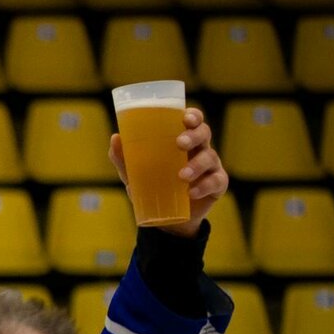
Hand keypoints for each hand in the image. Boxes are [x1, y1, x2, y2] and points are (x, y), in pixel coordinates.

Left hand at [107, 107, 226, 240]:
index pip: (192, 121)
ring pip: (210, 157)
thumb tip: (116, 137)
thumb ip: (124, 158)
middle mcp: (199, 149)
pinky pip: (216, 181)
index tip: (185, 118)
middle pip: (204, 133)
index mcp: (182, 140)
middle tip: (180, 143)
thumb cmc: (152, 186)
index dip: (193, 115)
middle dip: (194, 136)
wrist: (166, 217)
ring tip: (182, 176)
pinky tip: (191, 192)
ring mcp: (211, 166)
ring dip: (196, 164)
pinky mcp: (217, 184)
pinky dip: (204, 186)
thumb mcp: (134, 173)